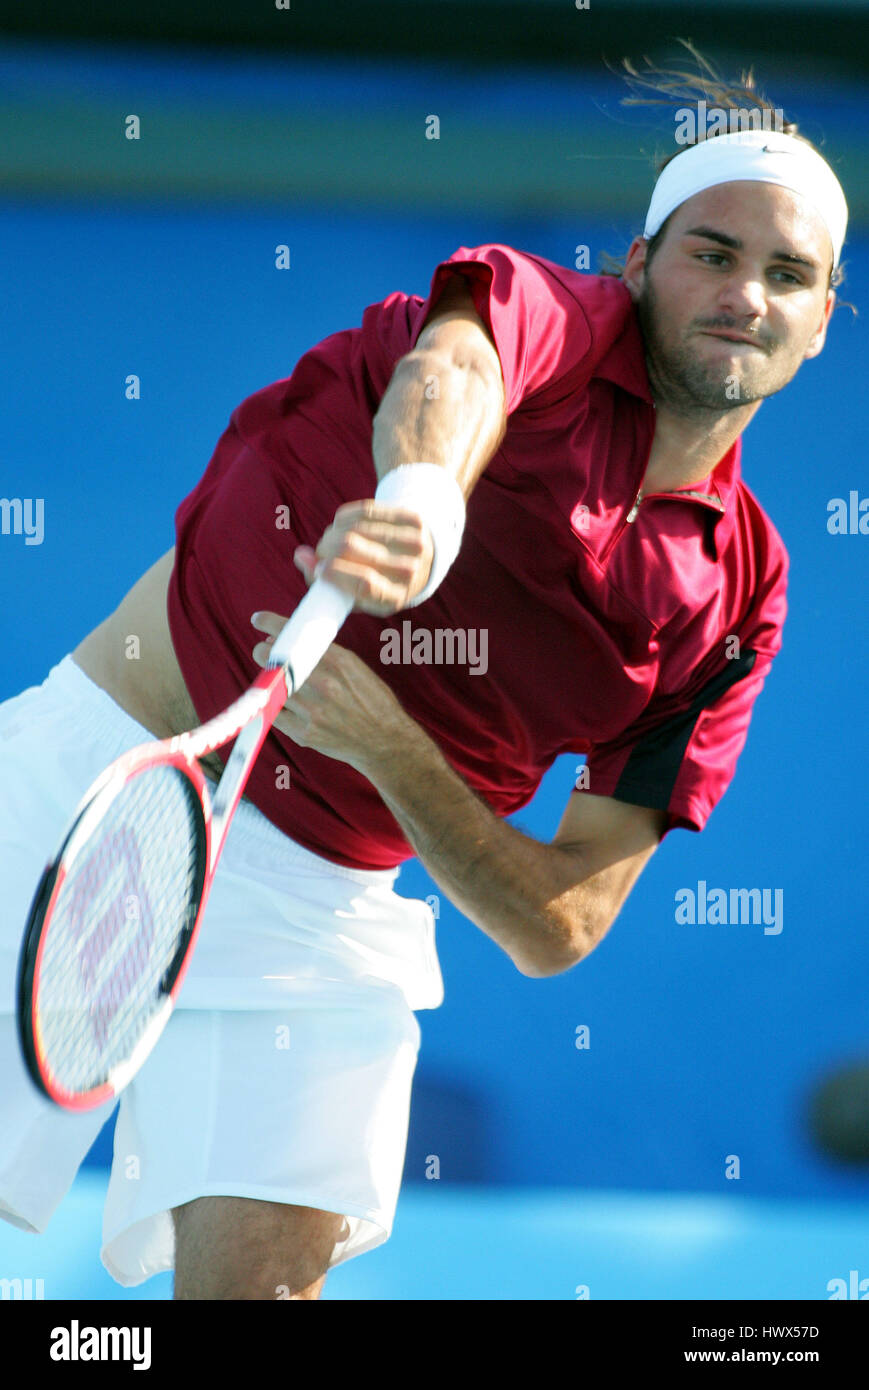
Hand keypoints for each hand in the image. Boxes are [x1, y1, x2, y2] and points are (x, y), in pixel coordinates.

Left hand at [252, 612, 409, 771]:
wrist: (385, 741)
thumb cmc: (371, 701)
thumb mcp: (354, 667)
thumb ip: (323, 655)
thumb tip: (286, 643)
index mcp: (338, 661)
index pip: (295, 636)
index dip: (271, 625)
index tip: (259, 620)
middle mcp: (323, 683)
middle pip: (274, 660)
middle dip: (264, 653)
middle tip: (264, 653)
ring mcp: (312, 710)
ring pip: (271, 687)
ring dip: (270, 680)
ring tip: (280, 680)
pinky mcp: (304, 733)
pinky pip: (275, 714)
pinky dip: (275, 705)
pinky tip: (283, 702)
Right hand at [294, 499, 433, 614]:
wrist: (419, 567)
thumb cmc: (373, 586)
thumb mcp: (350, 596)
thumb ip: (321, 583)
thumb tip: (301, 555)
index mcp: (393, 599)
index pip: (363, 582)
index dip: (334, 571)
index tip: (319, 567)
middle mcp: (410, 572)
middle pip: (352, 546)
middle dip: (327, 547)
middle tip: (321, 551)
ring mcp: (416, 543)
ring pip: (357, 526)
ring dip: (335, 531)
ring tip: (332, 540)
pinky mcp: (415, 521)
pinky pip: (367, 510)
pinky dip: (347, 517)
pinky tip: (341, 524)